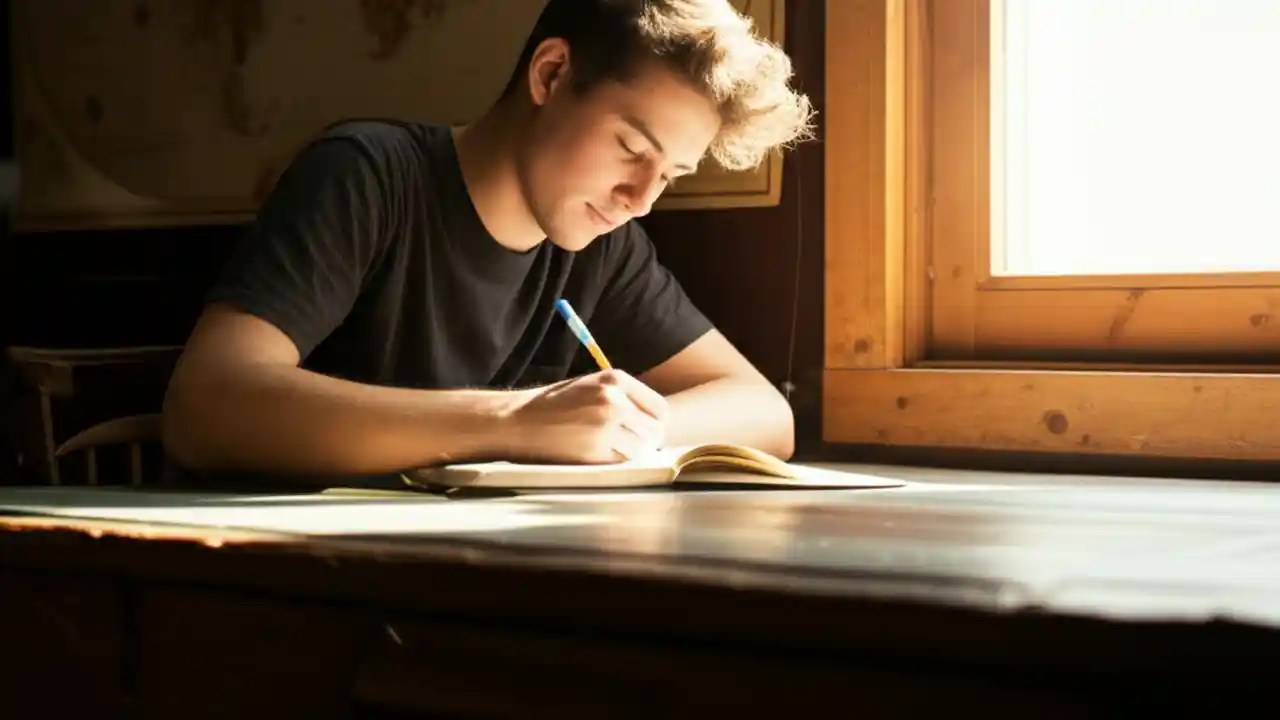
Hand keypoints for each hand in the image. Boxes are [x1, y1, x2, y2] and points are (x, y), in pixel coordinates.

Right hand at [501, 369, 667, 463]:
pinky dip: (615, 462)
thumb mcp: (590, 385)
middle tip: (629, 445)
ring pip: (640, 449)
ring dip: (630, 453)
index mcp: (615, 379)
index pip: (659, 408)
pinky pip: (621, 461)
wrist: (517, 420)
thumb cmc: (552, 404)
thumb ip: (621, 396)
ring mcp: (605, 425)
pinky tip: (598, 455)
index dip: (655, 423)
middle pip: (654, 431)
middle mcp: (614, 400)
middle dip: (645, 441)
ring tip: (610, 449)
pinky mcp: (595, 449)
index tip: (646, 431)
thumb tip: (650, 420)